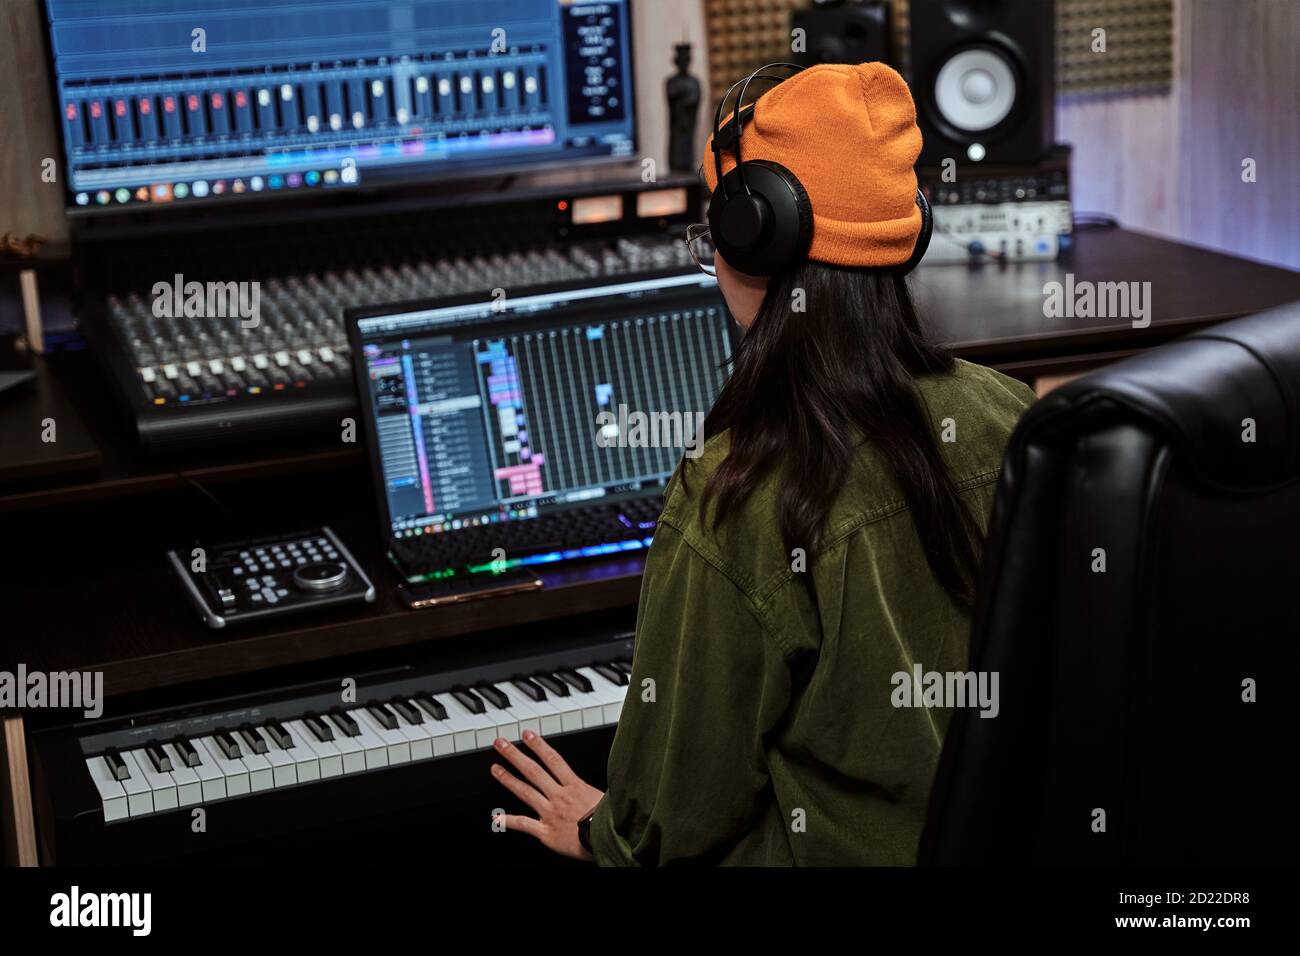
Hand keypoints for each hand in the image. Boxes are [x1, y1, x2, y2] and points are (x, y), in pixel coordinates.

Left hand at [490, 730, 603, 860]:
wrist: (606, 841)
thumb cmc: (608, 821)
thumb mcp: (604, 796)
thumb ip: (590, 787)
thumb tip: (591, 779)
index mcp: (575, 786)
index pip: (553, 760)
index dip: (538, 745)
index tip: (526, 735)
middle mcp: (559, 797)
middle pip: (534, 771)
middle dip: (515, 755)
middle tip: (501, 744)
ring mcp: (550, 813)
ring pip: (526, 792)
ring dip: (508, 779)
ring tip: (495, 768)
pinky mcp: (546, 832)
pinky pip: (524, 824)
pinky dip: (509, 821)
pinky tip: (496, 817)